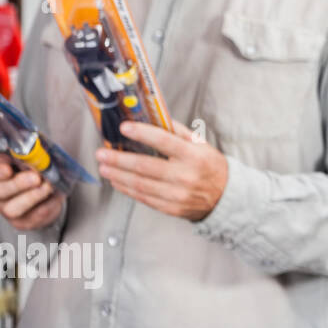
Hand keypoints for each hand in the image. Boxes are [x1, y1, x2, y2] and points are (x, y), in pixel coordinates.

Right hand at [0, 161, 64, 230]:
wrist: (46, 196)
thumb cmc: (35, 174)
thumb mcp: (31, 161)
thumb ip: (29, 157)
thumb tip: (36, 150)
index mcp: (1, 177)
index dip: (0, 172)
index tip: (8, 169)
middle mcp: (0, 194)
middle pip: (1, 191)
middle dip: (18, 184)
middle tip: (35, 178)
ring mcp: (9, 210)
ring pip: (14, 208)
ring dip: (33, 196)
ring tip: (48, 186)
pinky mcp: (23, 222)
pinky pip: (34, 216)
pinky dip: (48, 204)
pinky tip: (56, 195)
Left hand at [96, 121, 228, 221]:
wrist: (225, 197)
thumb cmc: (210, 166)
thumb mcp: (201, 145)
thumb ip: (177, 132)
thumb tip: (152, 119)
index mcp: (193, 155)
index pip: (164, 141)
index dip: (142, 134)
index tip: (124, 128)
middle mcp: (185, 175)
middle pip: (144, 166)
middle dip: (119, 159)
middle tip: (102, 153)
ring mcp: (177, 194)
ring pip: (140, 184)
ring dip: (117, 175)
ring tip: (104, 166)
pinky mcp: (171, 208)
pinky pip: (143, 198)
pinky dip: (126, 188)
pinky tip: (117, 180)